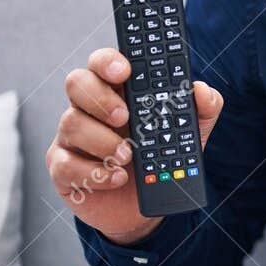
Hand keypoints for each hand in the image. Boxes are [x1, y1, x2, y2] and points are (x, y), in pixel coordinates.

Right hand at [44, 48, 224, 245]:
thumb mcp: (190, 133)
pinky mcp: (62, 167)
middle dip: (100, 97)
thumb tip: (201, 90)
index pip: (103, 62)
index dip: (109, 61)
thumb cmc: (162, 158)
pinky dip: (94, 172)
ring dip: (102, 140)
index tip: (125, 71)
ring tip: (128, 156)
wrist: (147, 205)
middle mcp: (90, 108)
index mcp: (118, 91)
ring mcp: (72, 136)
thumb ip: (202, 108)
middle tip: (124, 116)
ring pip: (71, 123)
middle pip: (77, 82)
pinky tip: (116, 178)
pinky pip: (65, 164)